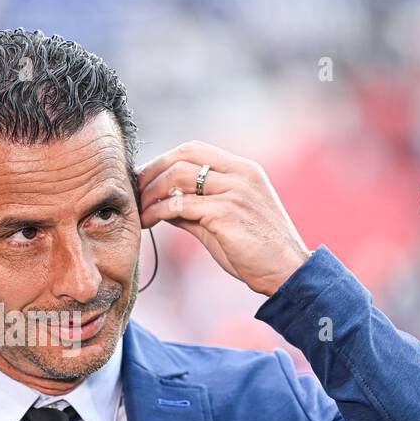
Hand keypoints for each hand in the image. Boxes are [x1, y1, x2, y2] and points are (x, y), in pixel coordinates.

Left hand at [136, 140, 310, 296]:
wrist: (286, 272)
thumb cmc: (257, 251)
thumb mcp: (225, 220)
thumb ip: (196, 207)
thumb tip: (163, 203)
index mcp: (243, 170)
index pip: (195, 148)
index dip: (164, 159)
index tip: (144, 178)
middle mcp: (240, 174)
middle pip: (182, 157)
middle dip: (151, 172)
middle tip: (133, 192)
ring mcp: (234, 191)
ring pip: (177, 177)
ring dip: (150, 193)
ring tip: (138, 211)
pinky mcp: (225, 213)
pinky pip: (179, 205)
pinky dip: (157, 212)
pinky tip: (147, 222)